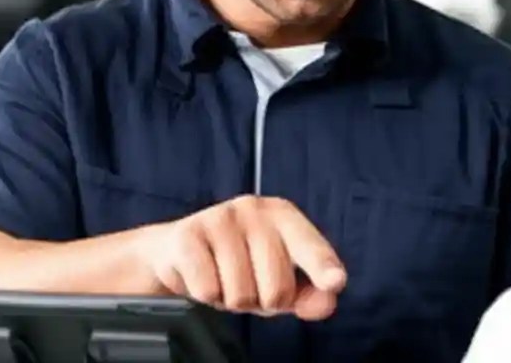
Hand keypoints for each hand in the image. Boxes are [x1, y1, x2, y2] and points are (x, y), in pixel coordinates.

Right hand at [137, 195, 346, 319]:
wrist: (175, 252)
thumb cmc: (236, 264)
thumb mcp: (277, 279)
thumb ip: (308, 292)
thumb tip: (327, 301)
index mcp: (283, 215)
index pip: (309, 245)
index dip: (322, 266)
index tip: (334, 280)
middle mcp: (253, 209)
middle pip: (276, 288)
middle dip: (263, 301)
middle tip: (249, 285)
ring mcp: (219, 218)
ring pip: (240, 294)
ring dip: (231, 299)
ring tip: (223, 279)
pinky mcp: (187, 235)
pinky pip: (208, 291)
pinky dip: (205, 295)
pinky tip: (202, 276)